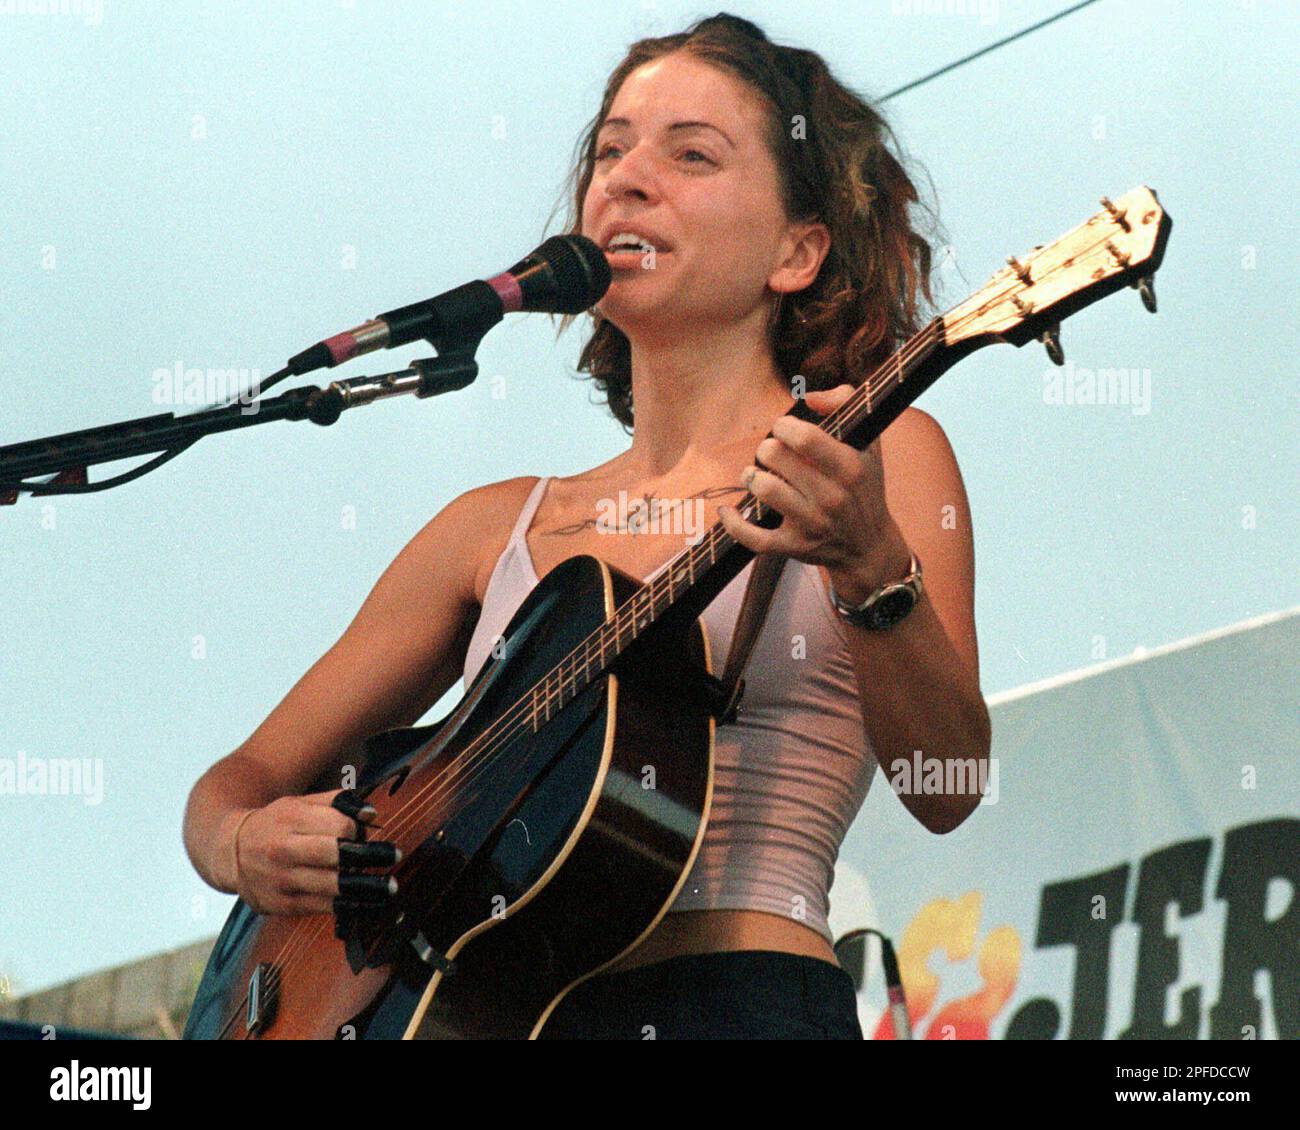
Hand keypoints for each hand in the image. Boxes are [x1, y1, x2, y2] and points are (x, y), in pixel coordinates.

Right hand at [231, 789, 400, 915]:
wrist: (230, 853)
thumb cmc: (274, 824)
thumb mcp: (299, 804)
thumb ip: (336, 803)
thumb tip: (371, 813)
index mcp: (290, 821)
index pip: (336, 826)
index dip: (357, 830)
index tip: (368, 833)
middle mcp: (284, 851)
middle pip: (335, 855)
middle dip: (369, 857)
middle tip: (394, 857)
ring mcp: (283, 881)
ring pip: (331, 887)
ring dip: (366, 888)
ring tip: (389, 888)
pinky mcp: (283, 905)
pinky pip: (322, 908)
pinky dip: (348, 906)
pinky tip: (368, 904)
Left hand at [718, 385, 907, 599]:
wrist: (869, 545)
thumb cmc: (863, 486)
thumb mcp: (869, 443)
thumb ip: (845, 404)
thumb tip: (809, 397)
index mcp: (850, 468)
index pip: (804, 437)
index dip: (784, 426)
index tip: (784, 429)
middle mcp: (832, 497)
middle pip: (776, 457)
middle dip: (766, 449)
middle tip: (770, 453)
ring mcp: (813, 524)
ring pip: (764, 490)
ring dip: (750, 476)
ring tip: (755, 475)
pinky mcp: (795, 547)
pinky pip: (755, 537)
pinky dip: (734, 522)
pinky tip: (727, 510)